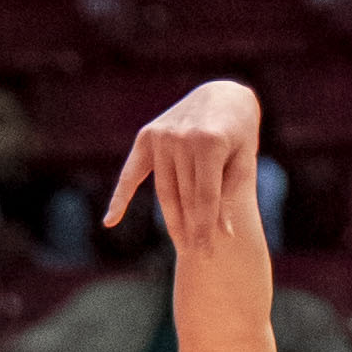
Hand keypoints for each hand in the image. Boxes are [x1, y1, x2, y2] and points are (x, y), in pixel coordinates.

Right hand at [105, 79, 259, 251]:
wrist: (222, 96)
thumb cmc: (238, 135)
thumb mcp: (241, 162)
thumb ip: (230, 195)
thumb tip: (221, 234)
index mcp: (210, 142)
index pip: (205, 197)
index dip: (205, 228)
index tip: (206, 253)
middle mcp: (182, 137)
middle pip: (185, 196)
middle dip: (191, 228)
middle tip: (196, 256)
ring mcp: (162, 135)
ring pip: (165, 190)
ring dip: (172, 220)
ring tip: (182, 245)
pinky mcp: (147, 135)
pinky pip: (132, 172)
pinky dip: (121, 197)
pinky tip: (110, 221)